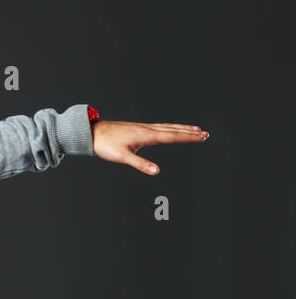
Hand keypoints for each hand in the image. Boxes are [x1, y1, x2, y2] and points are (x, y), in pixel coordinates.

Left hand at [91, 119, 208, 173]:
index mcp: (147, 134)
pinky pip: (159, 128)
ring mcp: (143, 128)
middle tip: (205, 133)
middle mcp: (147, 129)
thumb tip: (156, 171)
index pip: (172, 136)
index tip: (202, 136)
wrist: (93, 132)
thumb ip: (141, 164)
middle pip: (173, 130)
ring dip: (182, 129)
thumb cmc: (106, 144)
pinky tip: (171, 131)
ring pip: (167, 127)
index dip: (188, 137)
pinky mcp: (138, 129)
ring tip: (194, 129)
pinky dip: (170, 128)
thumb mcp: (123, 157)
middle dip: (189, 132)